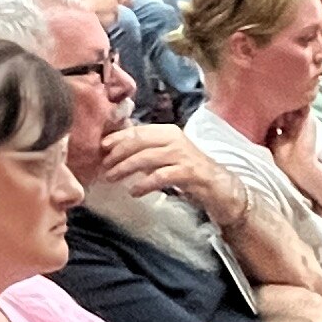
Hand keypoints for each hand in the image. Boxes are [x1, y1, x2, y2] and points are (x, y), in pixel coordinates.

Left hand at [98, 123, 235, 221]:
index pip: (137, 130)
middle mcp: (175, 139)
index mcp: (167, 132)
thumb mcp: (166, 156)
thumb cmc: (188, 171)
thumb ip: (146, 151)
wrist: (220, 186)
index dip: (117, 138)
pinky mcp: (189, 173)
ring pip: (147, 157)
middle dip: (118, 153)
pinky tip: (134, 191)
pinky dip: (144, 184)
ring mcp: (182, 155)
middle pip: (139, 141)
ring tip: (112, 178)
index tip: (101, 147)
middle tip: (104, 166)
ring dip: (126, 168)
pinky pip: (161, 176)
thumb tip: (116, 151)